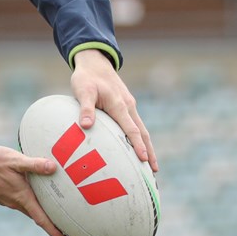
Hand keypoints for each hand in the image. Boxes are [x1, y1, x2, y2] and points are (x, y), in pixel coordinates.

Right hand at [0, 145, 65, 235]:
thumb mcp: (14, 160)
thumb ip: (34, 164)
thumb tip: (52, 167)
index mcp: (22, 196)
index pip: (40, 218)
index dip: (52, 229)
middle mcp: (16, 202)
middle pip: (37, 216)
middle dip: (51, 222)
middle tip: (65, 225)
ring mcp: (9, 201)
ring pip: (29, 209)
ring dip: (41, 211)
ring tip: (55, 208)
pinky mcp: (4, 196)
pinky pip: (22, 203)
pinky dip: (32, 202)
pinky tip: (36, 194)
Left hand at [70, 49, 158, 171]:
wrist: (95, 62)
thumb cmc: (86, 77)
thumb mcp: (83, 91)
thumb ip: (85, 108)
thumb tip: (85, 126)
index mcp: (119, 105)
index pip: (131, 129)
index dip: (137, 146)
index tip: (144, 160)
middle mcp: (128, 107)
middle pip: (142, 133)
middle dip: (149, 152)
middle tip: (153, 172)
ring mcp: (129, 107)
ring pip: (141, 130)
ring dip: (147, 147)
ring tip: (151, 167)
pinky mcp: (125, 107)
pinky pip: (135, 126)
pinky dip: (139, 139)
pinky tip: (138, 150)